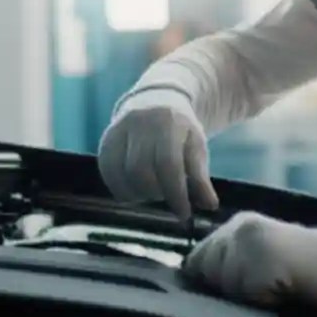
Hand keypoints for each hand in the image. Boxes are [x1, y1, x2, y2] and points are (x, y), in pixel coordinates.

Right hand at [97, 87, 218, 220]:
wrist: (156, 102)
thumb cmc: (181, 132)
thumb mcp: (197, 147)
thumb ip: (201, 177)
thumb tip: (210, 206)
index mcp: (168, 122)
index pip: (168, 164)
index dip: (175, 193)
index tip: (183, 214)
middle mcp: (139, 122)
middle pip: (140, 171)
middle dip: (155, 193)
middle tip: (166, 198)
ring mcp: (119, 129)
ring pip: (120, 173)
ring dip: (137, 194)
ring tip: (152, 193)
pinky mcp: (105, 140)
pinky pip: (107, 172)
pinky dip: (120, 188)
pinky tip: (135, 191)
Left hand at [183, 212, 316, 308]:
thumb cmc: (311, 270)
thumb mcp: (265, 258)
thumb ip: (232, 264)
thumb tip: (195, 282)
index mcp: (239, 225)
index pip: (196, 261)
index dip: (214, 281)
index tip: (246, 286)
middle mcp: (241, 228)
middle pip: (206, 275)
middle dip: (230, 289)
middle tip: (270, 284)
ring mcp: (252, 244)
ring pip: (225, 287)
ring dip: (248, 297)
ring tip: (281, 286)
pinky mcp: (265, 263)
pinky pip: (247, 297)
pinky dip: (266, 302)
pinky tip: (289, 288)